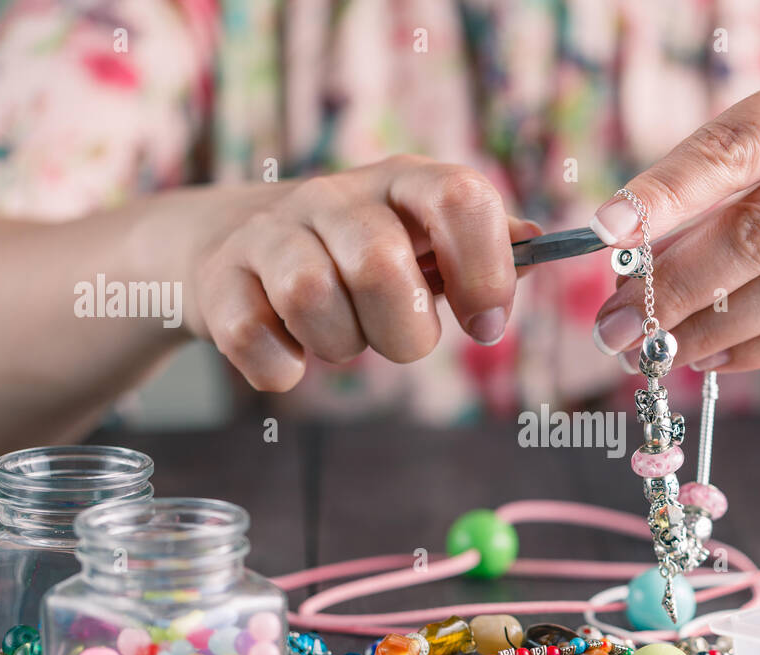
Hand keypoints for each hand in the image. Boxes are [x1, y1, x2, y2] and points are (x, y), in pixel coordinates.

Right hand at [188, 155, 536, 390]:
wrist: (232, 245)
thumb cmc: (354, 252)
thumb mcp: (422, 235)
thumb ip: (481, 243)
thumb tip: (540, 242)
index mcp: (403, 182)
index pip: (459, 197)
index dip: (484, 270)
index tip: (485, 325)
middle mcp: (335, 197)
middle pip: (379, 264)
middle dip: (403, 331)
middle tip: (401, 337)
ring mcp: (270, 233)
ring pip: (312, 299)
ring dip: (341, 346)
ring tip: (341, 337)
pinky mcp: (220, 280)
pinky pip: (255, 339)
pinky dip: (281, 367)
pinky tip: (290, 355)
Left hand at [590, 49, 759, 371]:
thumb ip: (726, 189)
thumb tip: (634, 259)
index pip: (739, 144)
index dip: (667, 191)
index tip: (606, 231)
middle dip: (675, 284)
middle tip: (615, 324)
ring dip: (709, 328)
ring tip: (653, 350)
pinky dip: (758, 349)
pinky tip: (711, 358)